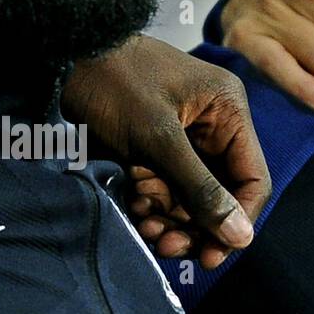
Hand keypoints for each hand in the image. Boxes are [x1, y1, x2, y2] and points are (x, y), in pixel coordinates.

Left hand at [62, 34, 270, 269]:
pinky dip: (152, 202)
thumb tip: (241, 238)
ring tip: (147, 228)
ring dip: (170, 218)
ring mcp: (180, 136)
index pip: (251, 178)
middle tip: (167, 247)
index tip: (211, 256)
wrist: (61, 57)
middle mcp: (211, 124)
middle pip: (220, 192)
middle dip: (194, 223)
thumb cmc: (113, 83)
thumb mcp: (157, 138)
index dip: (237, 220)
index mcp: (227, 111)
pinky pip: (163, 185)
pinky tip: (135, 210)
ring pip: (189, 195)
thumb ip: (199, 188)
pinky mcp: (151, 146)